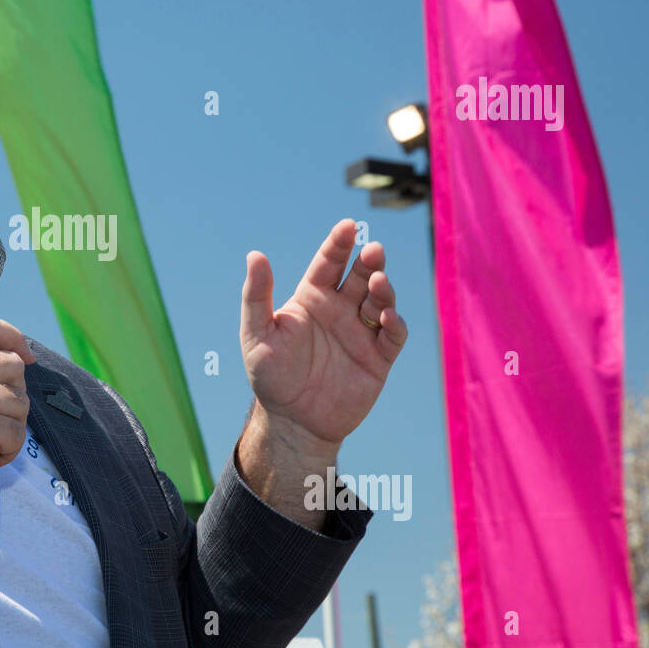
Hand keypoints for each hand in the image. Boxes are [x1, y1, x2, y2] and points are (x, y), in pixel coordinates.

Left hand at [240, 219, 407, 451]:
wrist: (293, 421)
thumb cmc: (271, 375)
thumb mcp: (256, 334)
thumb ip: (256, 296)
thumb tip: (254, 255)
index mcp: (312, 299)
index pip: (328, 264)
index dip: (338, 244)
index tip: (347, 226)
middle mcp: (339, 310)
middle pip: (359, 276)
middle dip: (368, 261)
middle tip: (373, 250)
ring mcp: (361, 332)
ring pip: (380, 301)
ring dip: (382, 289)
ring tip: (377, 281)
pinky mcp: (378, 358)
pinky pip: (392, 335)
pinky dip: (394, 323)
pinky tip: (386, 316)